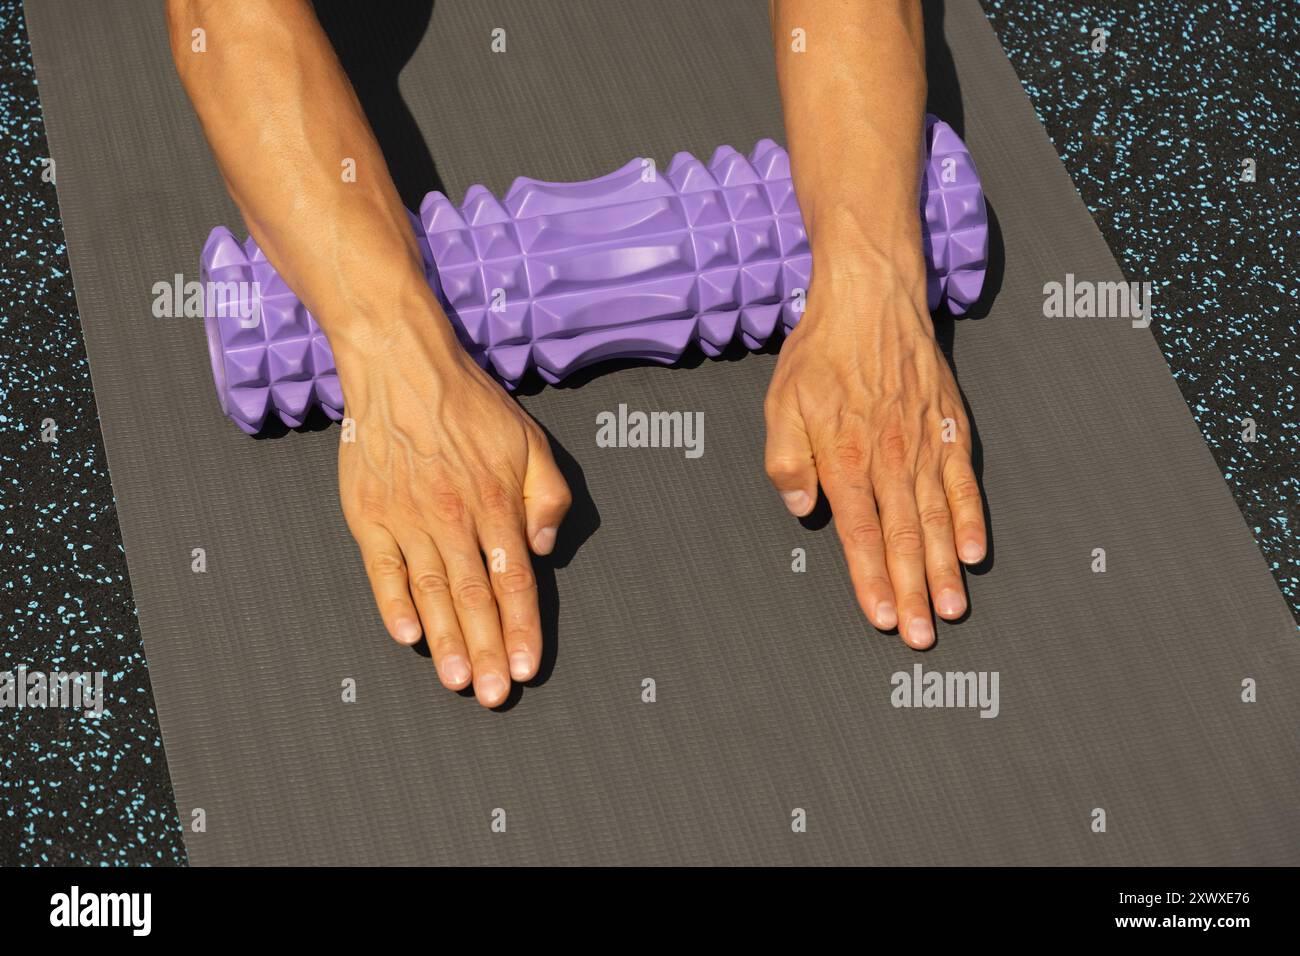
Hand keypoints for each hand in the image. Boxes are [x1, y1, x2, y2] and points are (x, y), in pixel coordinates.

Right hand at [334, 316, 571, 705]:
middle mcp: (452, 517)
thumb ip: (547, 497)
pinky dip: (393, 605)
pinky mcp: (369, 515)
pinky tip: (408, 637)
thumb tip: (541, 549)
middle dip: (487, 651)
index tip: (526, 667)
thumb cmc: (470, 406)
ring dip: (446, 641)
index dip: (521, 628)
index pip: (514, 580)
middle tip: (494, 695)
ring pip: (431, 592)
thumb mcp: (530, 441)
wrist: (401, 367)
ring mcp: (407, 518)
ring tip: (457, 681)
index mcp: (495, 502)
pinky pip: (382, 570)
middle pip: (475, 597)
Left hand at [763, 263, 986, 648]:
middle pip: (904, 538)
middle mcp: (890, 457)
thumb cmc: (821, 353)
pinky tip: (974, 552)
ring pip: (937, 519)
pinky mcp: (948, 428)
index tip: (884, 619)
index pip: (861, 534)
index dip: (872, 581)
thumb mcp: (781, 404)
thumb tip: (802, 508)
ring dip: (944, 569)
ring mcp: (924, 444)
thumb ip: (786, 460)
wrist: (871, 297)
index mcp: (845, 457)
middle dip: (914, 592)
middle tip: (926, 636)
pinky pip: (963, 482)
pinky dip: (970, 519)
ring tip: (953, 608)